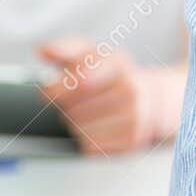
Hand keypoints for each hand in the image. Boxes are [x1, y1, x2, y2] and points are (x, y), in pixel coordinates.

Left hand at [37, 38, 174, 155]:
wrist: (152, 99)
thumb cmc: (114, 77)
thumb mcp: (93, 55)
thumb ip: (66, 49)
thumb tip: (43, 50)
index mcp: (117, 64)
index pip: (79, 82)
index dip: (56, 90)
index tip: (49, 91)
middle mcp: (130, 89)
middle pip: (73, 108)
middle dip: (65, 107)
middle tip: (74, 102)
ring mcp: (133, 116)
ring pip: (79, 129)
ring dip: (74, 124)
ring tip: (87, 113)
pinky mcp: (131, 140)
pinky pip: (90, 146)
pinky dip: (86, 139)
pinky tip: (97, 127)